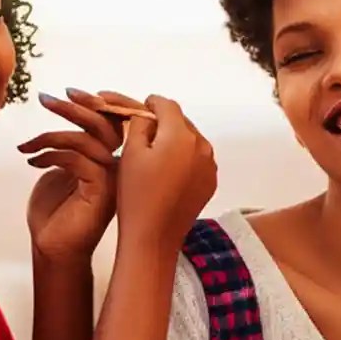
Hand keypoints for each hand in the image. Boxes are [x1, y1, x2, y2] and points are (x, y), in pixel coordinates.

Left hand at [19, 89, 135, 264]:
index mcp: (110, 160)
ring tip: (28, 144)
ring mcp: (112, 180)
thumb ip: (72, 144)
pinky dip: (53, 155)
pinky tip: (34, 162)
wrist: (51, 248)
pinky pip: (80, 160)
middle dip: (75, 108)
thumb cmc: (54, 211)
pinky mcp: (101, 192)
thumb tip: (70, 111)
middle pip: (106, 125)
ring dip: (53, 134)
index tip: (67, 92)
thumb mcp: (61, 167)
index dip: (97, 103)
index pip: (113, 122)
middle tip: (46, 99)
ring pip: (90, 140)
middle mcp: (117, 168)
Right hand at [114, 95, 216, 257]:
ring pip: (191, 140)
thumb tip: (148, 115)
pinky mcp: (211, 181)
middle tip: (144, 131)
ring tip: (155, 153)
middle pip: (181, 122)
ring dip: (175, 140)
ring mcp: (210, 165)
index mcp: (180, 135)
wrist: (154, 236)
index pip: (167, 105)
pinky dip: (184, 158)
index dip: (152, 103)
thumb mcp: (130, 153)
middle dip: (164, 122)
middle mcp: (202, 146)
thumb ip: (139, 124)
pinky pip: (198, 159)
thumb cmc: (137, 195)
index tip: (142, 107)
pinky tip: (168, 171)